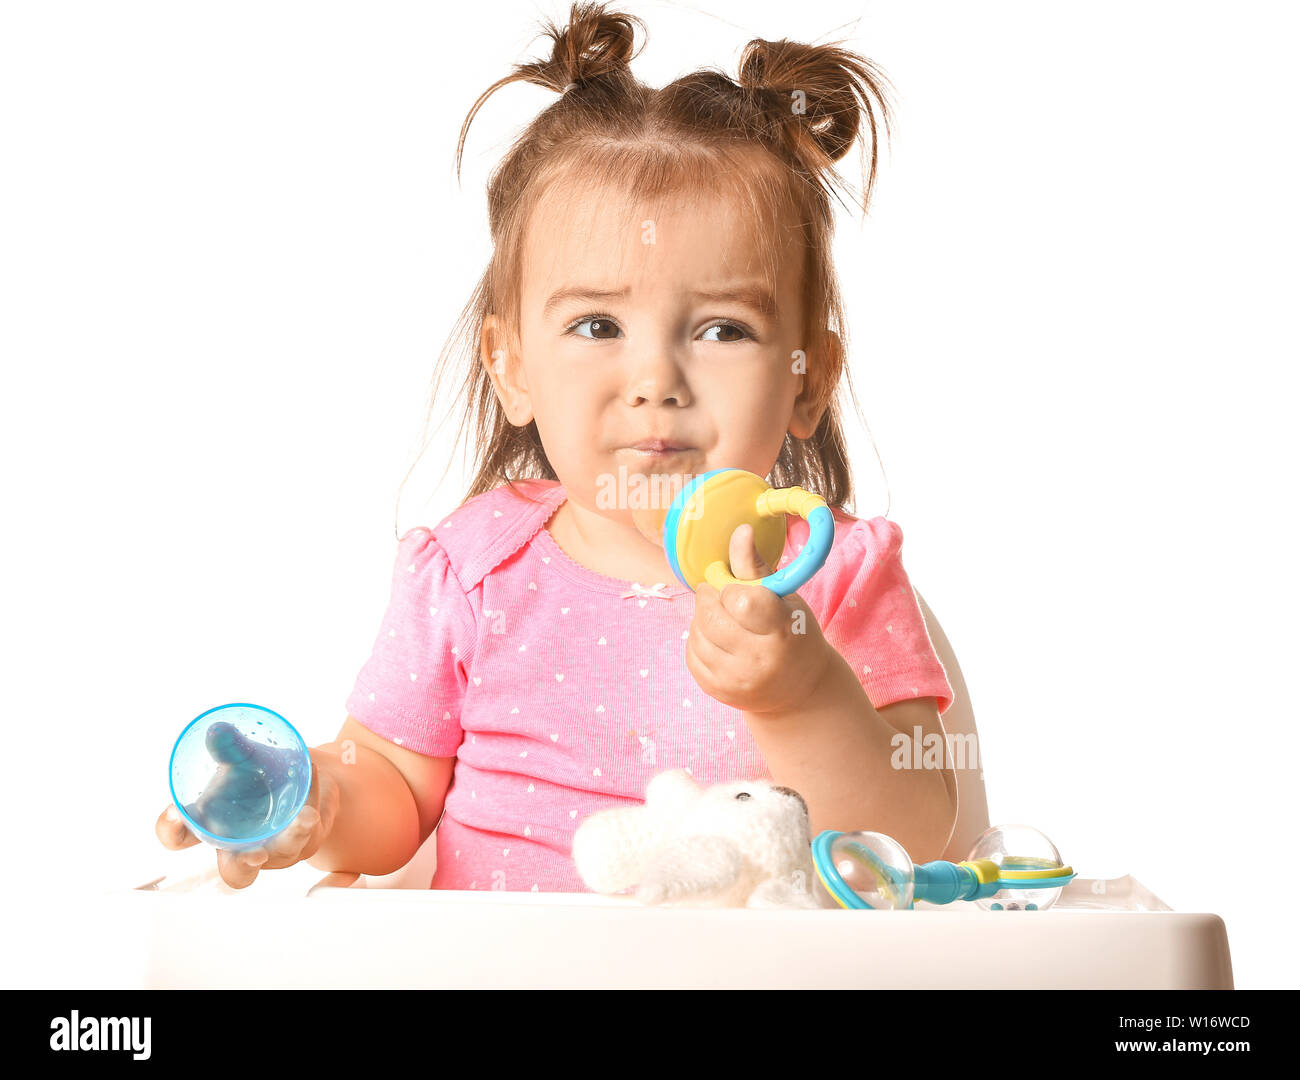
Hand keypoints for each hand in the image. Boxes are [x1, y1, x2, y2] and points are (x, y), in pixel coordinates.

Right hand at [155, 746, 339, 889]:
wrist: (301, 774)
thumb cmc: (257, 771)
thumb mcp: (243, 756)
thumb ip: (230, 746)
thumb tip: (217, 729)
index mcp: (209, 824)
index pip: (179, 837)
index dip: (171, 831)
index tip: (175, 814)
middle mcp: (239, 846)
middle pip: (234, 873)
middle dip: (241, 867)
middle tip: (252, 856)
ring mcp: (275, 848)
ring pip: (281, 854)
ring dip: (292, 837)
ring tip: (303, 818)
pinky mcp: (305, 840)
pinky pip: (308, 830)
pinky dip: (309, 813)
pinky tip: (310, 799)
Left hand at [684, 522, 834, 713]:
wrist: (800, 691)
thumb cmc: (794, 634)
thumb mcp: (784, 599)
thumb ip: (756, 566)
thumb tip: (741, 530)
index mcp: (780, 631)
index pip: (740, 600)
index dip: (733, 590)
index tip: (739, 592)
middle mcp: (757, 660)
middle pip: (710, 616)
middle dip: (709, 599)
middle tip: (720, 598)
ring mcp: (735, 680)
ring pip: (696, 632)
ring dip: (703, 619)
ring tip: (722, 619)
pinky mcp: (717, 691)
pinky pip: (691, 653)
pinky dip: (698, 640)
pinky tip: (717, 640)